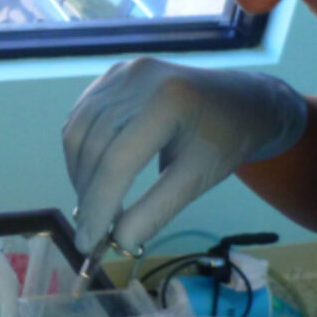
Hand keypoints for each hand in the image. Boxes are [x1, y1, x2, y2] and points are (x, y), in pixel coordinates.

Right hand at [63, 58, 306, 253]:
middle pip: (93, 147)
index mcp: (168, 101)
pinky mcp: (112, 74)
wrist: (239, 99)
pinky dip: (80, 152)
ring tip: (93, 205)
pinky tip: (93, 175)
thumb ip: (158, 210)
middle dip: (87, 195)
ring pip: (77, 133)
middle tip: (92, 231)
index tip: (90, 244)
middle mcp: (137, 78)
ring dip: (79, 175)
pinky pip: (81, 118)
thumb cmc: (225, 140)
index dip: (99, 206)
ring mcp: (121, 72)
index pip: (118, 161)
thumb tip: (118, 242)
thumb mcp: (198, 179)